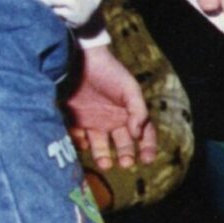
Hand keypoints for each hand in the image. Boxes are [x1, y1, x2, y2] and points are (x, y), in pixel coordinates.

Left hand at [61, 45, 155, 170]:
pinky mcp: (76, 119)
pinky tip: (84, 143)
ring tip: (105, 164)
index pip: (144, 135)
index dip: (148, 148)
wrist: (78, 58)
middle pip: (123, 144)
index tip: (147, 160)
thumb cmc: (109, 72)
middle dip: (126, 155)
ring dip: (104, 156)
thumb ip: (138, 111)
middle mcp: (114, 120)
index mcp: (131, 113)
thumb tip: (138, 134)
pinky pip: (78, 137)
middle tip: (126, 164)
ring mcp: (95, 121)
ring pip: (101, 145)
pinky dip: (80, 143)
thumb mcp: (130, 89)